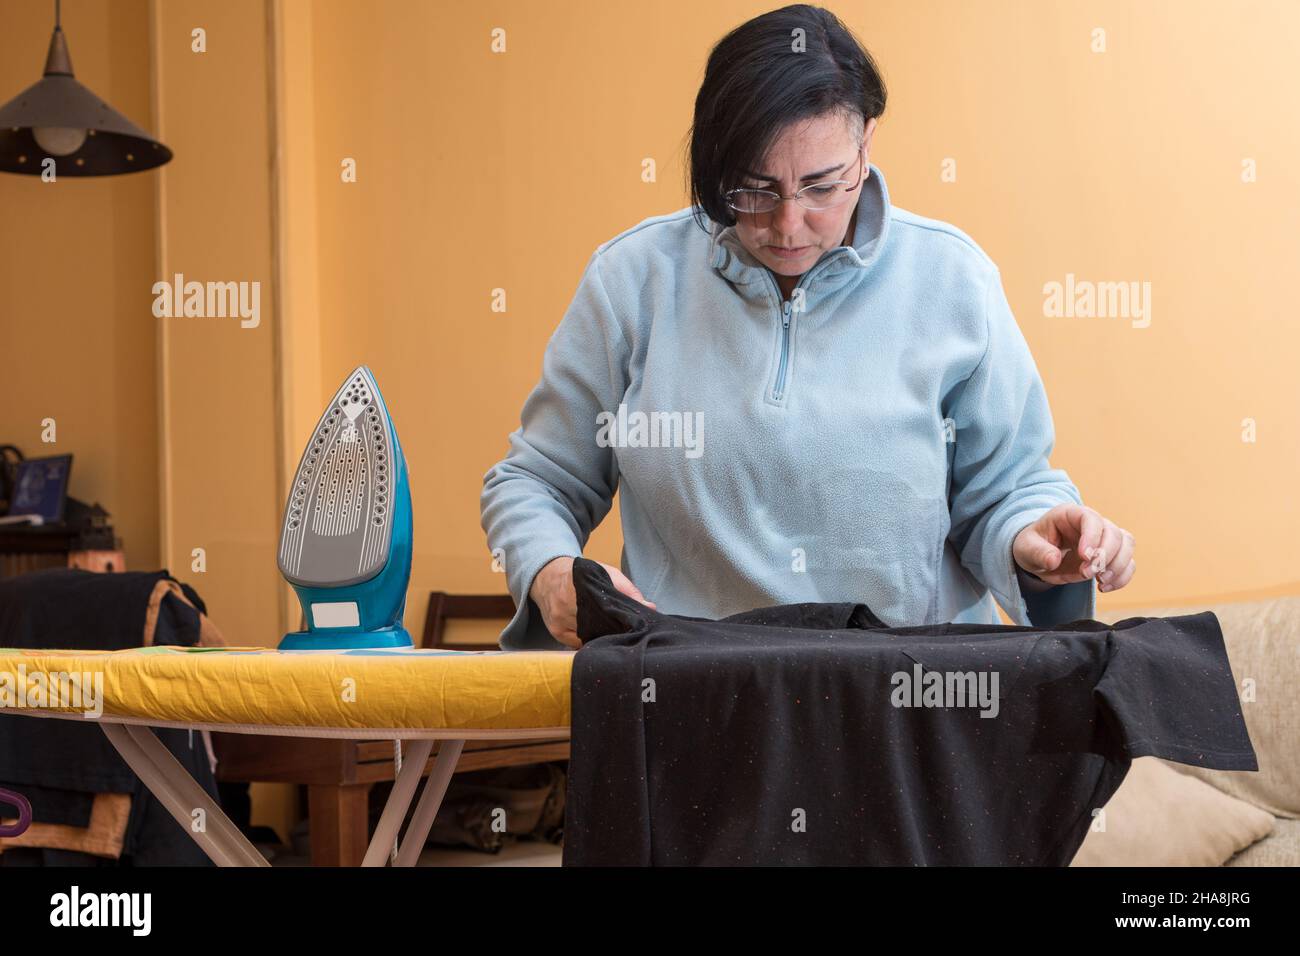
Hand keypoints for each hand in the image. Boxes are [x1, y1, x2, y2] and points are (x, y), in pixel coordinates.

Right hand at [528, 556, 656, 647]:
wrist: (549, 576)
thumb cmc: (583, 575)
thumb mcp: (607, 574)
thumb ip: (628, 591)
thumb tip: (650, 607)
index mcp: (583, 590)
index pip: (606, 614)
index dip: (620, 624)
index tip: (632, 629)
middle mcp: (567, 606)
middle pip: (596, 630)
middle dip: (612, 633)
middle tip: (625, 635)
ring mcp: (559, 621)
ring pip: (586, 640)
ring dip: (599, 639)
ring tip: (610, 636)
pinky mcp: (555, 632)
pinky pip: (576, 644)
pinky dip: (587, 642)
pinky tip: (594, 636)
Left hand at [1012, 504, 1135, 593]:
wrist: (1038, 558)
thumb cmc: (1032, 546)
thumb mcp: (1025, 548)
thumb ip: (1038, 552)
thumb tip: (1053, 560)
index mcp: (1070, 515)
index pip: (1090, 518)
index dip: (1092, 536)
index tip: (1084, 556)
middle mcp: (1091, 524)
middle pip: (1114, 533)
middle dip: (1105, 556)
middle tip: (1087, 573)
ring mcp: (1103, 539)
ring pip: (1126, 545)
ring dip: (1118, 566)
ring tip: (1100, 581)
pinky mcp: (1110, 556)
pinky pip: (1127, 563)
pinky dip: (1122, 577)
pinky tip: (1105, 587)